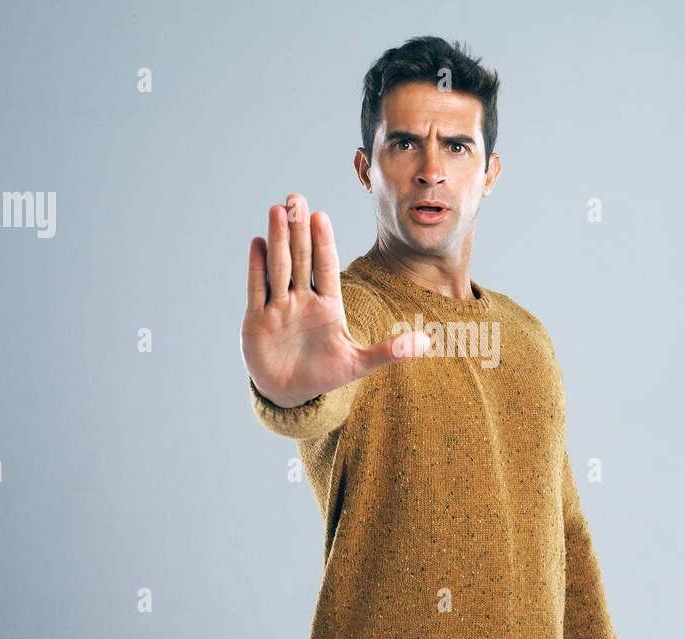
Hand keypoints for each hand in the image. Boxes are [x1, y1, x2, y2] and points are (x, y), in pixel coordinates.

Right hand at [240, 194, 428, 407]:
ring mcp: (279, 307)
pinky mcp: (257, 320)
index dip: (324, 242)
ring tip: (277, 210)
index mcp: (329, 305)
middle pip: (301, 258)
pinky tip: (258, 241)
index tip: (321, 217)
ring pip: (279, 267)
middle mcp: (303, 299)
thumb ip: (390, 351)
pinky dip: (257, 267)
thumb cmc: (326, 374)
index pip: (326, 266)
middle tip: (296, 198)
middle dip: (298, 229)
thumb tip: (427, 343)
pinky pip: (257, 289)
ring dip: (278, 239)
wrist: (291, 392)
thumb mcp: (360, 364)